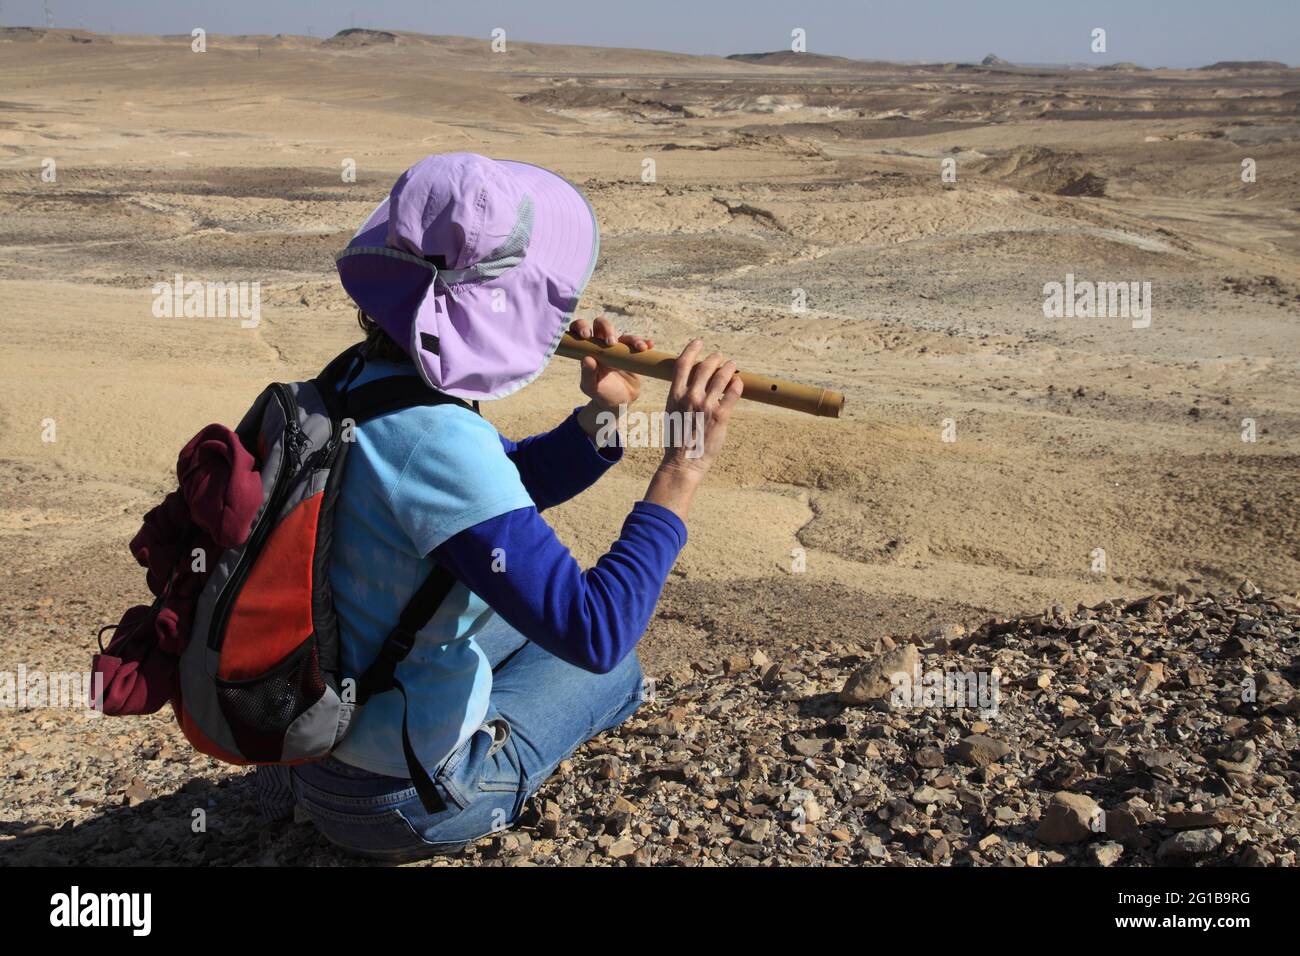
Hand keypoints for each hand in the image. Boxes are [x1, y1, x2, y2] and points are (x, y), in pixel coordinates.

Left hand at [569, 316, 652, 410]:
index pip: (579, 330)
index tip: (586, 335)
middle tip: (612, 342)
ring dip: (632, 338)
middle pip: (602, 325)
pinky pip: (638, 344)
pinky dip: (644, 342)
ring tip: (640, 348)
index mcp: (588, 350)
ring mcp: (617, 348)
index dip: (580, 326)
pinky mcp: (632, 353)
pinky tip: (649, 345)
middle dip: (607, 327)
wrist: (620, 402)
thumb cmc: (601, 393)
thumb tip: (588, 359)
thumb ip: (587, 374)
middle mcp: (601, 345)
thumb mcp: (591, 387)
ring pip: (623, 335)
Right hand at [643, 339, 742, 520]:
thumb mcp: (671, 413)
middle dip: (714, 358)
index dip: (691, 349)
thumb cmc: (677, 439)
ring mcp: (706, 406)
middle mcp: (690, 397)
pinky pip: (733, 393)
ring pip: (721, 377)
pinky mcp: (721, 416)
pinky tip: (739, 383)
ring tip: (732, 365)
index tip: (698, 342)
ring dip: (728, 368)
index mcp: (675, 395)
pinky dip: (737, 385)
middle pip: (705, 367)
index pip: (682, 364)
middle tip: (720, 356)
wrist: (683, 462)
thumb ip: (680, 397)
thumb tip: (691, 386)